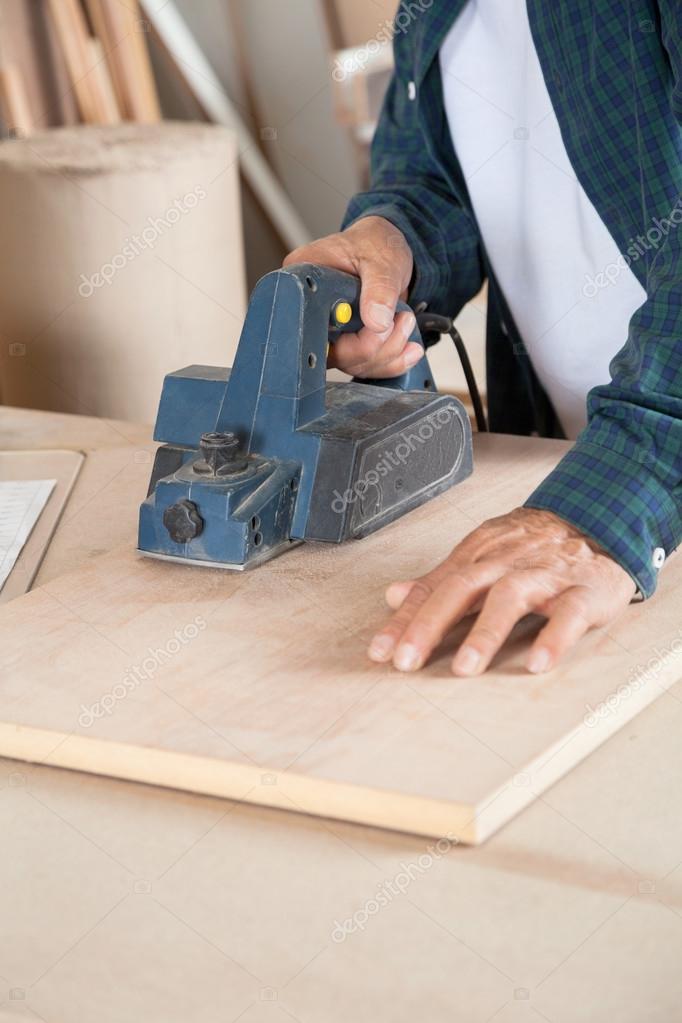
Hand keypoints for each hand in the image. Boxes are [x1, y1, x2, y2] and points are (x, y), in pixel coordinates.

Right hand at [283, 216, 420, 377]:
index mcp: (306, 280)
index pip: (312, 325)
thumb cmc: (375, 243)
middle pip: (333, 353)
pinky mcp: (347, 340)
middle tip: (400, 320)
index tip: (376, 325)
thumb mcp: (380, 258)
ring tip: (407, 322)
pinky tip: (409, 349)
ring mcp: (330, 329)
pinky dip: (391, 361)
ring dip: (387, 352)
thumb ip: (379, 288)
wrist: (388, 249)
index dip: (345, 337)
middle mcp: (312, 310)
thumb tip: (376, 321)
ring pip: (351, 362)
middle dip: (373, 347)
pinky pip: (365, 364)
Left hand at [368, 508, 636, 674]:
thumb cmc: (534, 547)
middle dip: (431, 625)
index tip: (380, 652)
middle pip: (462, 588)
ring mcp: (545, 575)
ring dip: (485, 633)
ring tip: (464, 669)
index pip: (434, 587)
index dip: (405, 619)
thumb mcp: (482, 556)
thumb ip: (440, 581)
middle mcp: (507, 562)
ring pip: (510, 597)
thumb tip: (393, 596)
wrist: (599, 520)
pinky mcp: (584, 591)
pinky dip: (555, 638)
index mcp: (478, 555)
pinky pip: (570, 614)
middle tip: (407, 661)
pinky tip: (538, 663)